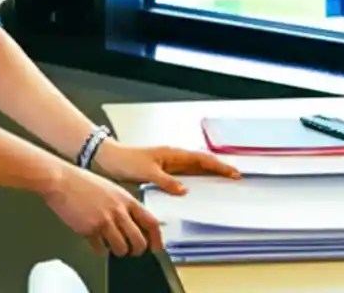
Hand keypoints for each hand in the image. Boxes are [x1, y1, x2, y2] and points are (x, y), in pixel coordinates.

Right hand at [41, 163, 161, 256]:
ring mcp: (104, 221)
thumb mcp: (113, 190)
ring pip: (121, 248)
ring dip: (119, 252)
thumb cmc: (84, 183)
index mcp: (127, 200)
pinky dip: (101, 251)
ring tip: (114, 248)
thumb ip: (125, 205)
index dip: (157, 238)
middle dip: (138, 250)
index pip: (151, 222)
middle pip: (139, 240)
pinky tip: (98, 244)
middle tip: (133, 251)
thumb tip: (135, 222)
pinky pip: (101, 249)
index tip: (157, 247)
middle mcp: (118, 211)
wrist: (62, 181)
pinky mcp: (89, 230)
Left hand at [95, 142, 240, 194]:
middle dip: (219, 168)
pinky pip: (185, 174)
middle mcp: (174, 157)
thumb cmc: (126, 160)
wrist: (109, 158)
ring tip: (222, 181)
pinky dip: (195, 178)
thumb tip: (184, 190)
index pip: (202, 159)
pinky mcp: (163, 170)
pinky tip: (197, 187)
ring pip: (195, 168)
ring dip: (209, 173)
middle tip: (234, 177)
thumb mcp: (147, 172)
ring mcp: (169, 163)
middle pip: (202, 162)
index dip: (219, 166)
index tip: (233, 173)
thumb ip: (166, 182)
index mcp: (173, 153)